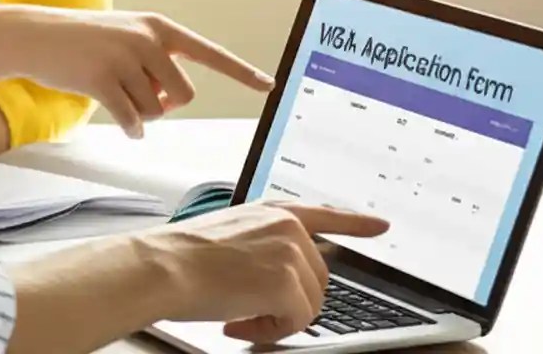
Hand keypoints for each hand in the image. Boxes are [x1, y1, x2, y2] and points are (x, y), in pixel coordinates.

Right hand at [2, 6, 274, 137]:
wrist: (37, 35)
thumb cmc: (86, 41)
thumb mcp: (128, 40)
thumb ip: (157, 64)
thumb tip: (171, 102)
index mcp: (160, 28)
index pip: (210, 53)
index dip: (241, 72)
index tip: (270, 85)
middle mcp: (147, 39)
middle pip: (183, 95)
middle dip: (165, 104)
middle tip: (140, 94)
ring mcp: (124, 57)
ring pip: (155, 110)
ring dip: (140, 113)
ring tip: (116, 93)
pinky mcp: (102, 78)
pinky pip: (132, 120)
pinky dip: (131, 128)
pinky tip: (124, 123)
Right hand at [137, 202, 389, 343]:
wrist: (162, 267)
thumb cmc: (180, 257)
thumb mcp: (230, 235)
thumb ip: (262, 246)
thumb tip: (277, 281)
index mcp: (273, 212)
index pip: (324, 214)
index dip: (355, 222)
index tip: (380, 226)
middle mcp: (288, 226)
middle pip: (316, 279)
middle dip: (285, 302)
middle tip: (244, 309)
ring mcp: (291, 252)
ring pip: (308, 304)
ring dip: (275, 318)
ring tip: (236, 314)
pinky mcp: (287, 282)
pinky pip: (297, 321)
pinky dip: (269, 330)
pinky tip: (238, 322)